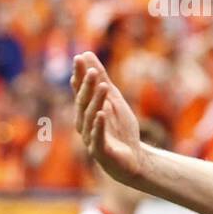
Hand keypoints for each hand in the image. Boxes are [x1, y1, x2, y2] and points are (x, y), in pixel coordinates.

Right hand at [71, 52, 146, 182]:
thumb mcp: (114, 101)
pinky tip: (101, 114)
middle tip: (94, 70)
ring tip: (104, 85)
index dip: (80, 75)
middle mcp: (84, 123)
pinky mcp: (100, 151)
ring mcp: (90, 137)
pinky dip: (99, 125)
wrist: (133, 159)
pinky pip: (97, 137)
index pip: (81, 90)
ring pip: (91, 116)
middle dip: (88, 86)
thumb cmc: (120, 130)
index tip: (80, 58)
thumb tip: (88, 54)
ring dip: (96, 101)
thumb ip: (102, 80)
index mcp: (86, 110)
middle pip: (84, 101)